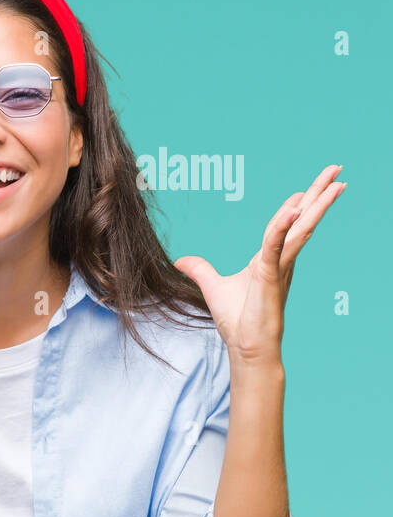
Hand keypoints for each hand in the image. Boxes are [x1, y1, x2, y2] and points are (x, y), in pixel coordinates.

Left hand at [173, 164, 346, 366]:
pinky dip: (283, 227)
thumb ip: (200, 270)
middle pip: (304, 219)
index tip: (303, 189)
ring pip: (302, 227)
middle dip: (320, 194)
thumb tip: (181, 261)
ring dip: (318, 203)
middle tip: (336, 169)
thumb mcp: (213, 287)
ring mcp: (279, 266)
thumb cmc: (237, 321)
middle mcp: (280, 259)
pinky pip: (276, 246)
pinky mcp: (270, 276)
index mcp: (269, 259)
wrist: (246, 346)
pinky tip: (292, 208)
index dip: (295, 206)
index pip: (285, 225)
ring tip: (336, 182)